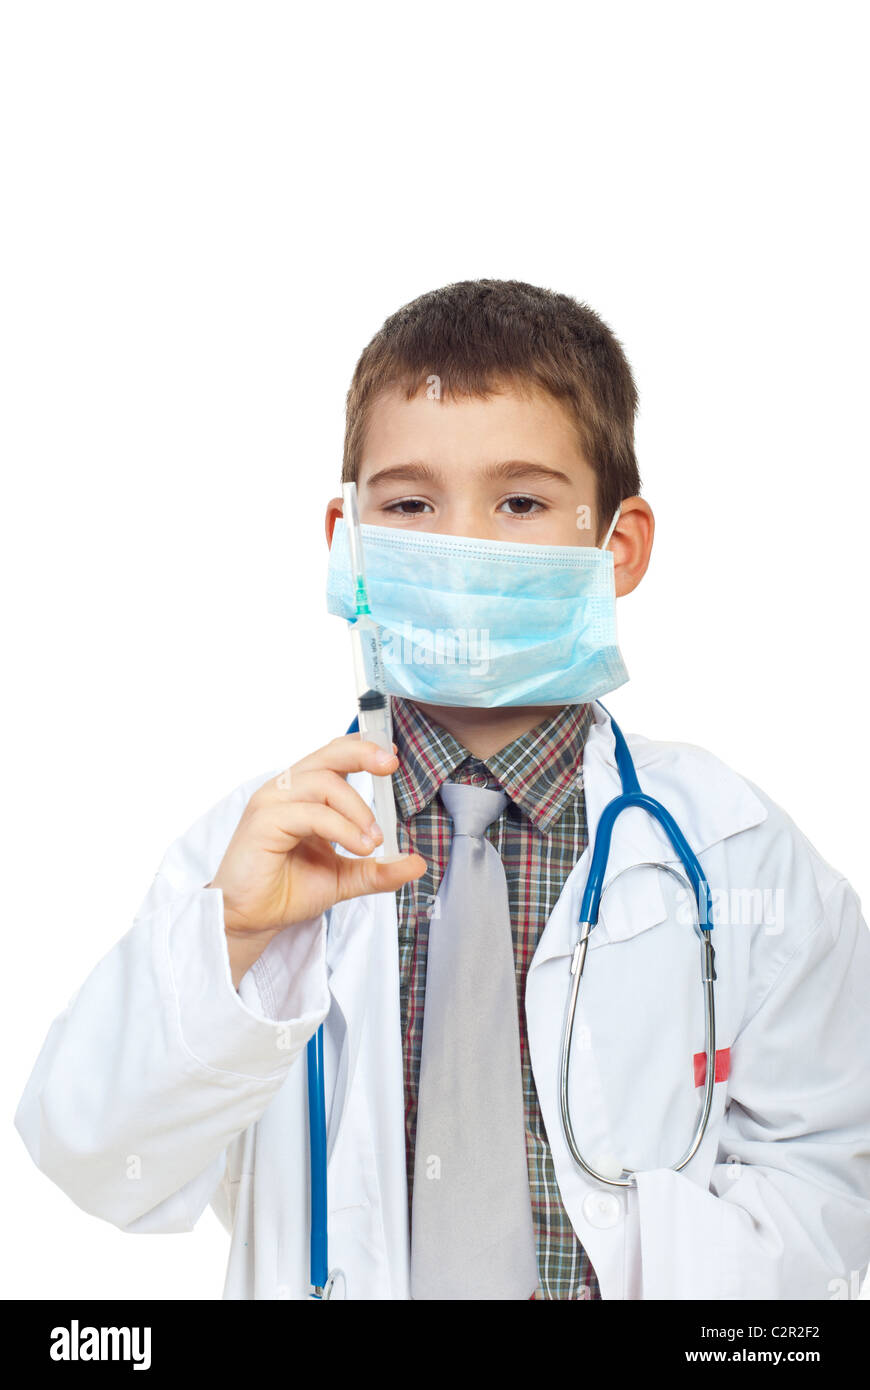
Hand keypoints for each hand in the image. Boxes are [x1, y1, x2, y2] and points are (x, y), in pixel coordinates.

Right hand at [209, 734, 425, 944]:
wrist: (251, 919)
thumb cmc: (287, 890)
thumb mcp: (344, 878)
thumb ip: (378, 869)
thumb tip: (416, 864)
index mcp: (304, 793)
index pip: (334, 755)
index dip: (363, 748)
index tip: (393, 758)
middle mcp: (286, 790)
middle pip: (329, 754)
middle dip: (363, 754)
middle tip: (391, 767)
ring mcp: (272, 803)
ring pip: (324, 782)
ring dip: (357, 809)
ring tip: (373, 840)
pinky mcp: (263, 823)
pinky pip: (311, 813)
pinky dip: (342, 828)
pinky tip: (358, 847)